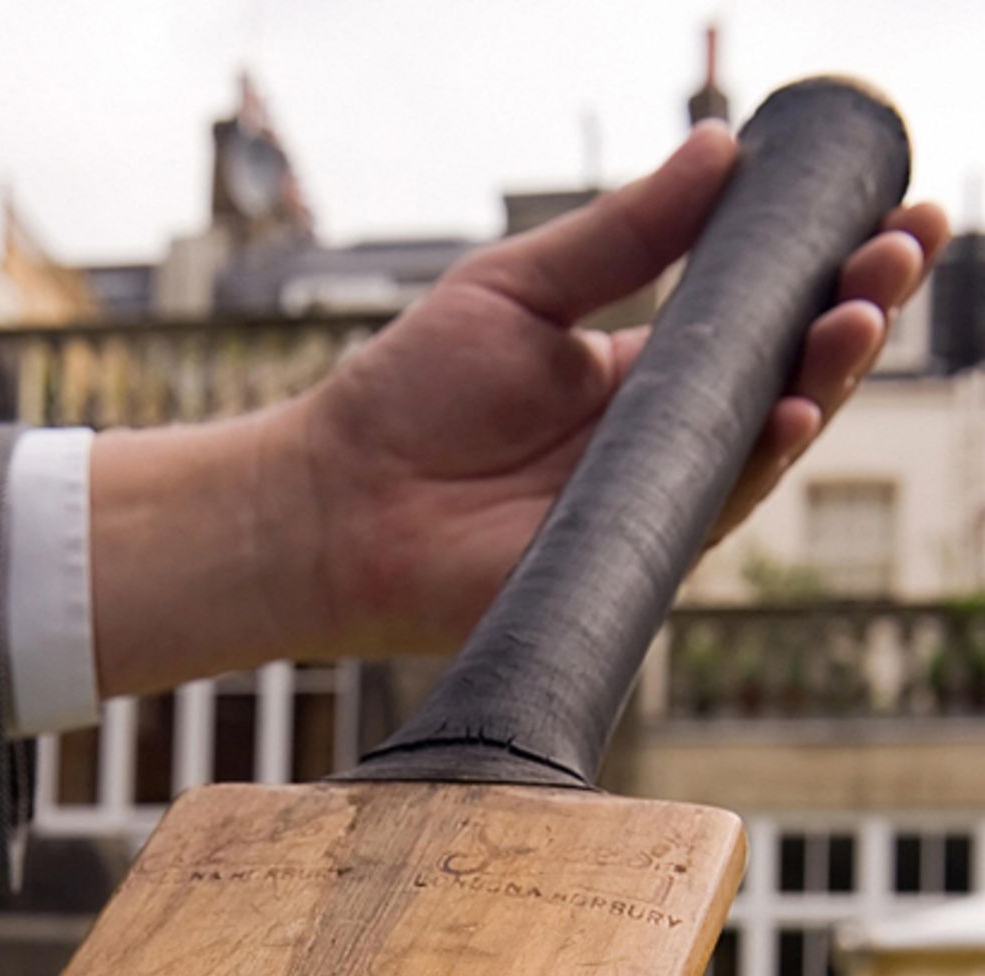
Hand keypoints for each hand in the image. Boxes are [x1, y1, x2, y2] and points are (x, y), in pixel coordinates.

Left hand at [295, 120, 947, 657]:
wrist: (337, 503)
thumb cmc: (409, 398)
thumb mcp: (519, 288)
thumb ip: (621, 235)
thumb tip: (720, 149)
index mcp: (644, 375)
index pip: (761, 317)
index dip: (831, 268)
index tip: (894, 209)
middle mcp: (664, 442)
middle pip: (787, 376)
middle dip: (856, 311)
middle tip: (904, 247)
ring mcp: (656, 503)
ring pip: (768, 443)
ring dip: (826, 377)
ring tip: (864, 312)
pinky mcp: (635, 560)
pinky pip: (713, 509)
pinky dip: (758, 461)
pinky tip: (795, 408)